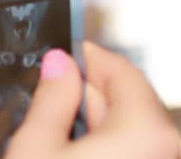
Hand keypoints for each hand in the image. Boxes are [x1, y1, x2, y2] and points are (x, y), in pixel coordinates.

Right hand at [6, 41, 180, 158]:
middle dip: (83, 94)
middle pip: (125, 101)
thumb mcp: (35, 146)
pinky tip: (66, 156)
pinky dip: (101, 149)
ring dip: (90, 126)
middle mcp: (167, 151)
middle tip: (44, 99)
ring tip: (51, 140)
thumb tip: (57, 65)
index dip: (83, 56)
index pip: (121, 69)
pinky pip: (129, 153)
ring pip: (126, 131)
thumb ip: (50, 98)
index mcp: (146, 131)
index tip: (58, 54)